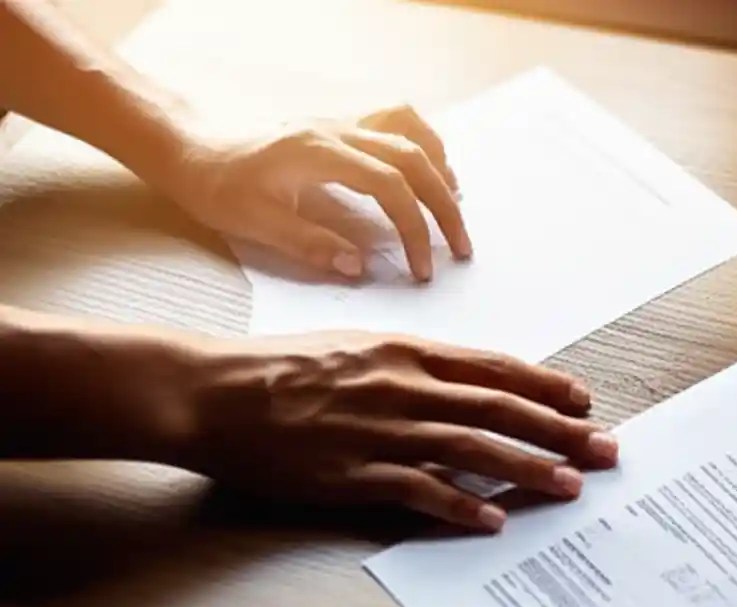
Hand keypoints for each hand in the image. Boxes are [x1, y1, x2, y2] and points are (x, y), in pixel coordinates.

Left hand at [159, 105, 468, 280]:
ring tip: (455, 203)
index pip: (390, 187)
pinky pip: (394, 120)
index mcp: (320, 154)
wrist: (189, 149)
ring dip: (440, 167)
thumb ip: (311, 245)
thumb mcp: (255, 224)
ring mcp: (340, 122)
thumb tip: (360, 266)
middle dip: (444, 205)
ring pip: (410, 131)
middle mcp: (337, 130)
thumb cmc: (216, 187)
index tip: (421, 270)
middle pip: (413, 159)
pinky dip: (421, 142)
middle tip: (460, 247)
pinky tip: (428, 168)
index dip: (414, 230)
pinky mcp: (338, 125)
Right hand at [175, 332, 617, 531]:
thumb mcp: (353, 344)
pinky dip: (461, 507)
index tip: (583, 399)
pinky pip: (420, 491)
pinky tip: (493, 521)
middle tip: (605, 446)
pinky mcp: (353, 473)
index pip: (494, 368)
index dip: (544, 384)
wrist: (212, 390)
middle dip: (561, 429)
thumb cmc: (278, 365)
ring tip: (570, 485)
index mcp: (405, 352)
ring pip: (474, 450)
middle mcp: (404, 387)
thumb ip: (409, 362)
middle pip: (500, 409)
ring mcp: (381, 431)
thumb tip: (459, 379)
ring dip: (528, 469)